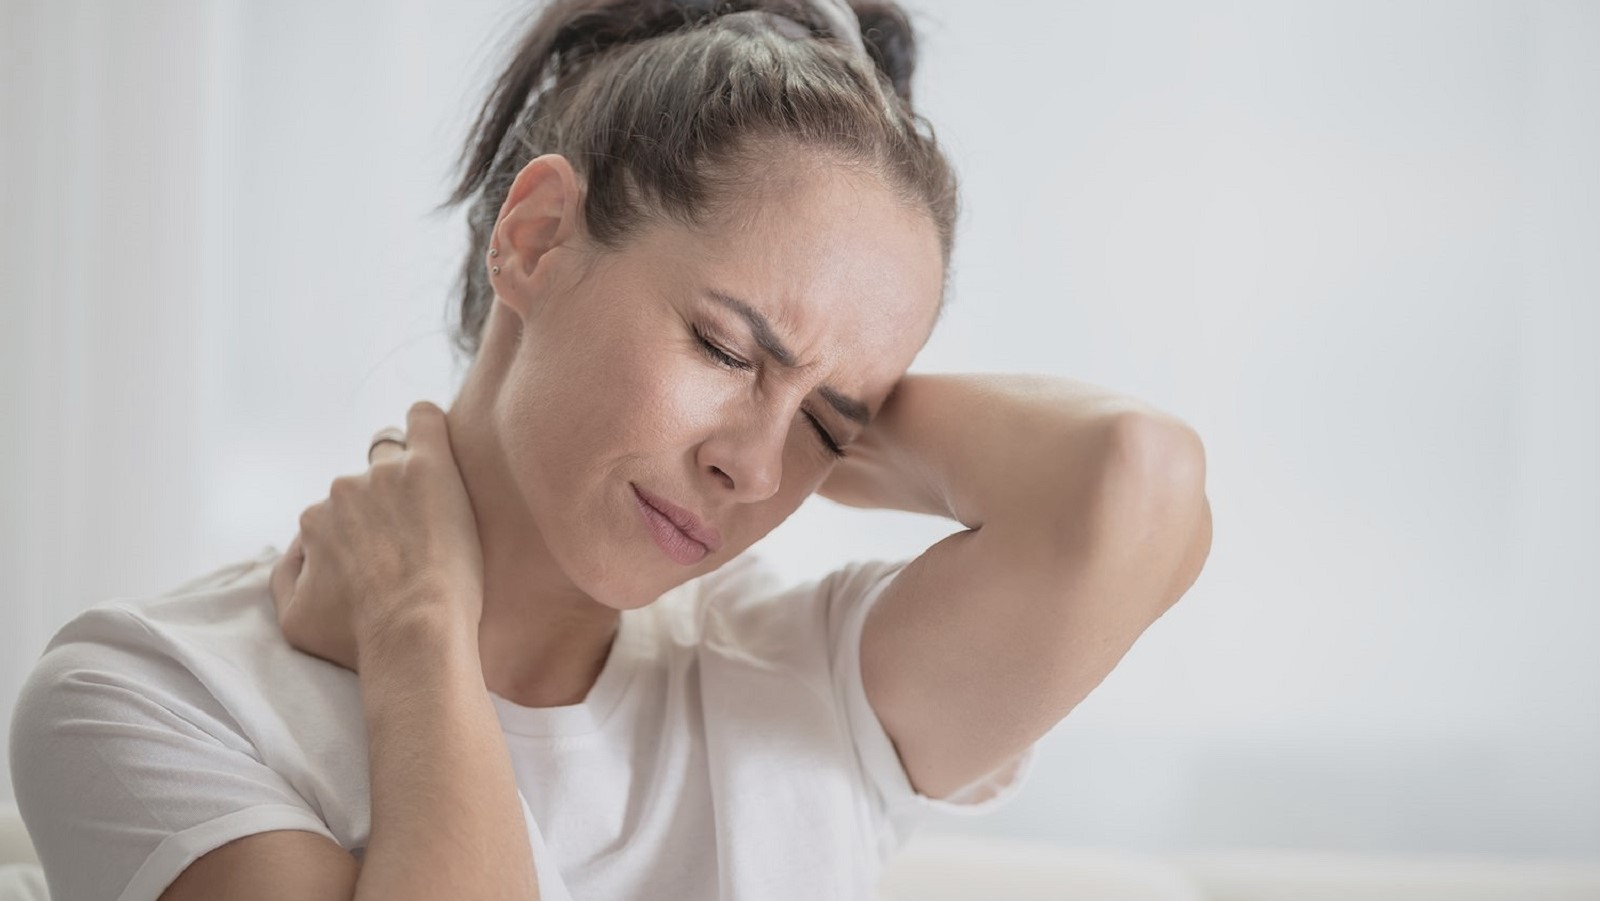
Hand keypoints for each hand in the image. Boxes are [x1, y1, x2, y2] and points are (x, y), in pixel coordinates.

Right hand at [269, 401, 483, 671]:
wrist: (416, 633)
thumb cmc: (360, 637)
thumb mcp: (294, 620)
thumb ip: (286, 576)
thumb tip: (299, 548)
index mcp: (314, 520)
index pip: (336, 513)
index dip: (362, 533)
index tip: (387, 555)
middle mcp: (344, 490)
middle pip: (365, 483)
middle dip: (386, 504)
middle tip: (416, 538)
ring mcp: (387, 474)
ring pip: (395, 455)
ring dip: (408, 473)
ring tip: (434, 506)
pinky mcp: (430, 466)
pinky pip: (426, 420)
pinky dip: (429, 423)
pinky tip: (438, 439)